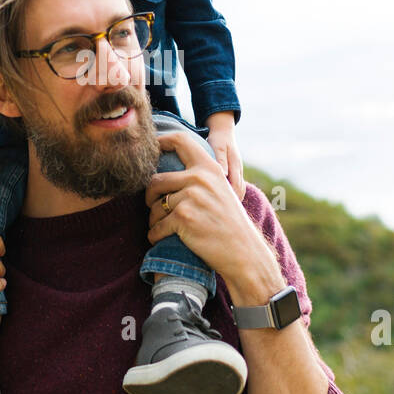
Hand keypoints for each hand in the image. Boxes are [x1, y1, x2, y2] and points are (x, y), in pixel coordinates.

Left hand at [145, 132, 281, 306]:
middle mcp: (199, 178)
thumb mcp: (220, 190)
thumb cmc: (229, 223)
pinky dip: (155, 236)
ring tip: (163, 229)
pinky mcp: (183, 218)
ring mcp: (191, 197)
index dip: (160, 141)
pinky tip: (160, 240)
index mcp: (209, 167)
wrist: (243, 252)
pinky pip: (156, 227)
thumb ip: (199, 177)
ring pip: (154, 207)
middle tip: (153, 208)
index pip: (180, 141)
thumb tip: (165, 172)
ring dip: (154, 221)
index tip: (149, 150)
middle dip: (149, 197)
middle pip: (155, 181)